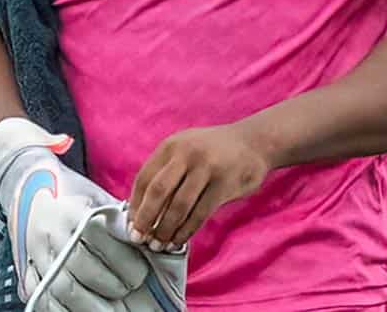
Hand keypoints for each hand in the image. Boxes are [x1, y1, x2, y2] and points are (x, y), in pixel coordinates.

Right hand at [0, 119, 184, 309]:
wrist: (26, 187)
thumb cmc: (70, 193)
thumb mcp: (94, 197)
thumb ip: (116, 219)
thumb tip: (144, 242)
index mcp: (69, 212)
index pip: (98, 239)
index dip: (123, 259)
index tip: (141, 270)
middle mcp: (49, 234)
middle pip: (82, 266)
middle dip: (112, 283)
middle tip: (131, 287)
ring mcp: (35, 255)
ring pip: (62, 287)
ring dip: (92, 303)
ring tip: (114, 307)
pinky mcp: (26, 270)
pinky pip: (42, 297)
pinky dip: (63, 310)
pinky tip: (83, 311)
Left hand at [128, 123, 272, 250]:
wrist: (254, 142)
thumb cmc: (213, 152)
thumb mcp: (185, 149)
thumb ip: (165, 172)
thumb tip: (142, 211)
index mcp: (171, 146)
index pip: (145, 179)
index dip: (135, 206)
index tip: (132, 225)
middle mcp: (186, 153)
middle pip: (157, 191)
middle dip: (146, 219)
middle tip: (140, 238)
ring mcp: (206, 168)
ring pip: (179, 206)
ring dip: (166, 229)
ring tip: (160, 244)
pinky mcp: (224, 183)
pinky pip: (199, 214)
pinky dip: (186, 231)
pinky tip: (180, 239)